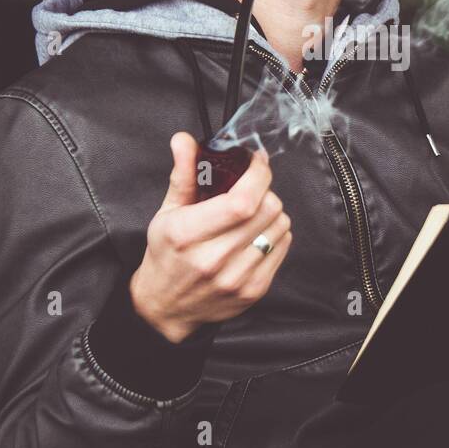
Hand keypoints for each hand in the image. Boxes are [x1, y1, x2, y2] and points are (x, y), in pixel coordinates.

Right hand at [130, 131, 292, 342]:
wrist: (166, 307)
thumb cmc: (166, 255)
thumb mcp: (167, 213)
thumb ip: (182, 174)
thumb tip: (183, 140)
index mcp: (188, 235)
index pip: (241, 201)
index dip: (258, 175)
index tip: (257, 162)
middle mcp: (213, 259)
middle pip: (267, 210)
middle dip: (265, 190)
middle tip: (251, 188)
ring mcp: (237, 278)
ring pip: (280, 227)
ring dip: (272, 211)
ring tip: (253, 212)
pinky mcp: (254, 290)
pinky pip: (283, 247)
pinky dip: (276, 233)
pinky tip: (257, 232)